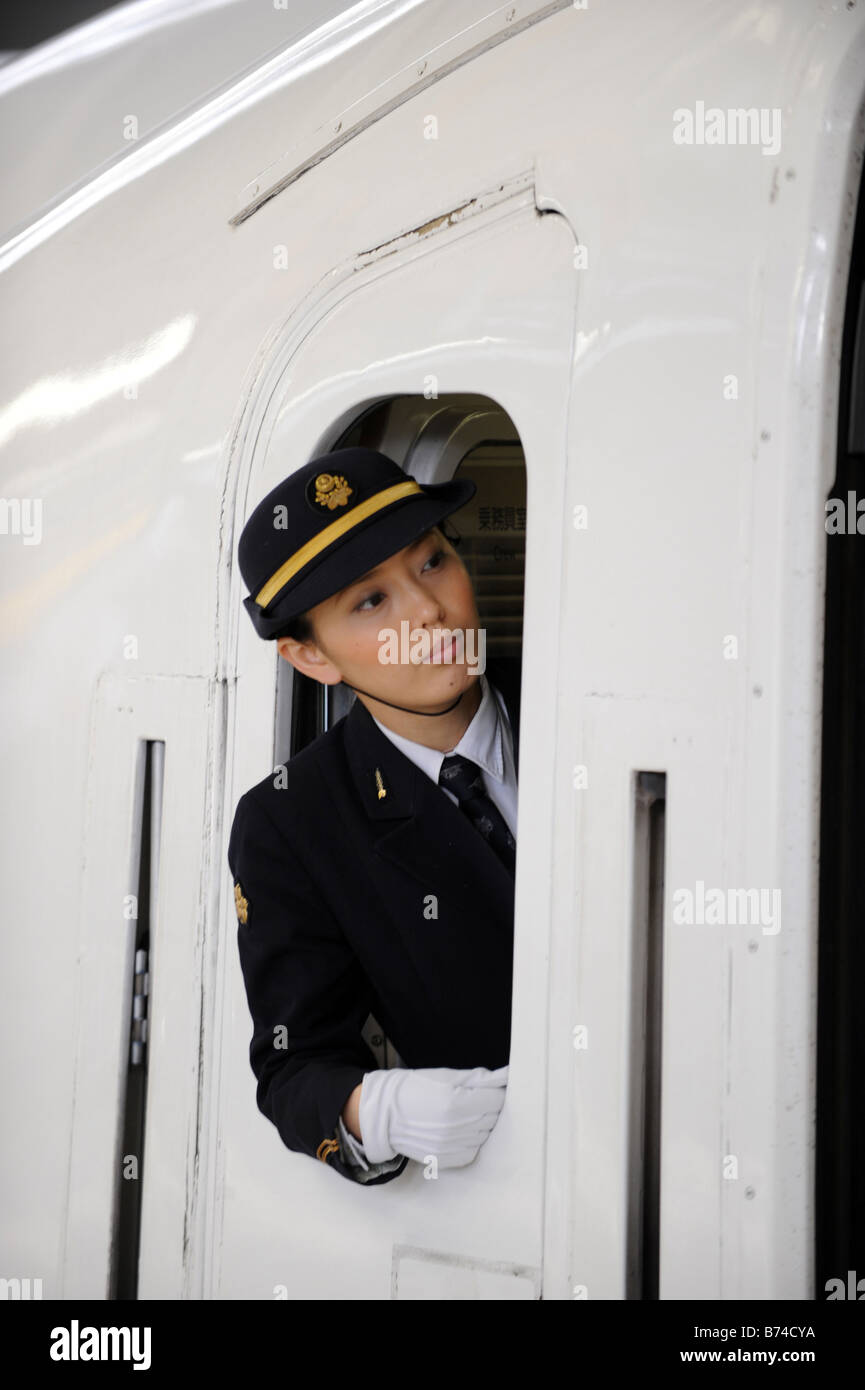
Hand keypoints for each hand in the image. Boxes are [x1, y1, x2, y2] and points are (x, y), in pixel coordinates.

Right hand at [358, 1065, 508, 1166]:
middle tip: (474, 1099)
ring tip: (463, 1114)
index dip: (495, 1092)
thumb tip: (505, 1076)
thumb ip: (478, 1078)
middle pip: (492, 1118)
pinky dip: (470, 1141)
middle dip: (488, 1107)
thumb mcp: (445, 1076)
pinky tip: (458, 1130)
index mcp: (456, 1103)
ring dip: (480, 1124)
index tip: (488, 1089)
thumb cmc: (414, 1088)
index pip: (497, 1100)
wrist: (384, 1113)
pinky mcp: (444, 1159)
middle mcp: (455, 1128)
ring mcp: (449, 1147)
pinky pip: (471, 1152)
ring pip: (484, 1136)